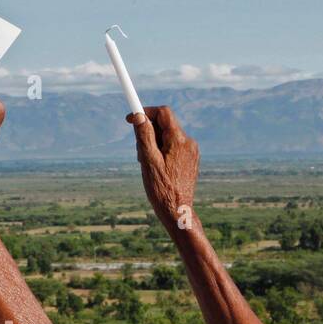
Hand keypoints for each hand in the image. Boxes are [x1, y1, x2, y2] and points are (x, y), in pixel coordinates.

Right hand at [129, 106, 199, 232]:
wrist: (178, 211)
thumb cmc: (161, 189)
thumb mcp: (148, 161)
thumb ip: (144, 136)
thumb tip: (139, 116)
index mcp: (179, 140)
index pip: (163, 113)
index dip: (146, 112)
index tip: (131, 118)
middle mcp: (189, 142)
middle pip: (165, 124)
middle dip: (148, 132)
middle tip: (138, 150)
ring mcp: (192, 151)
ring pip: (168, 136)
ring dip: (154, 143)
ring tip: (147, 164)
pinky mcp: (191, 160)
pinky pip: (174, 147)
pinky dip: (162, 151)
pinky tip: (157, 169)